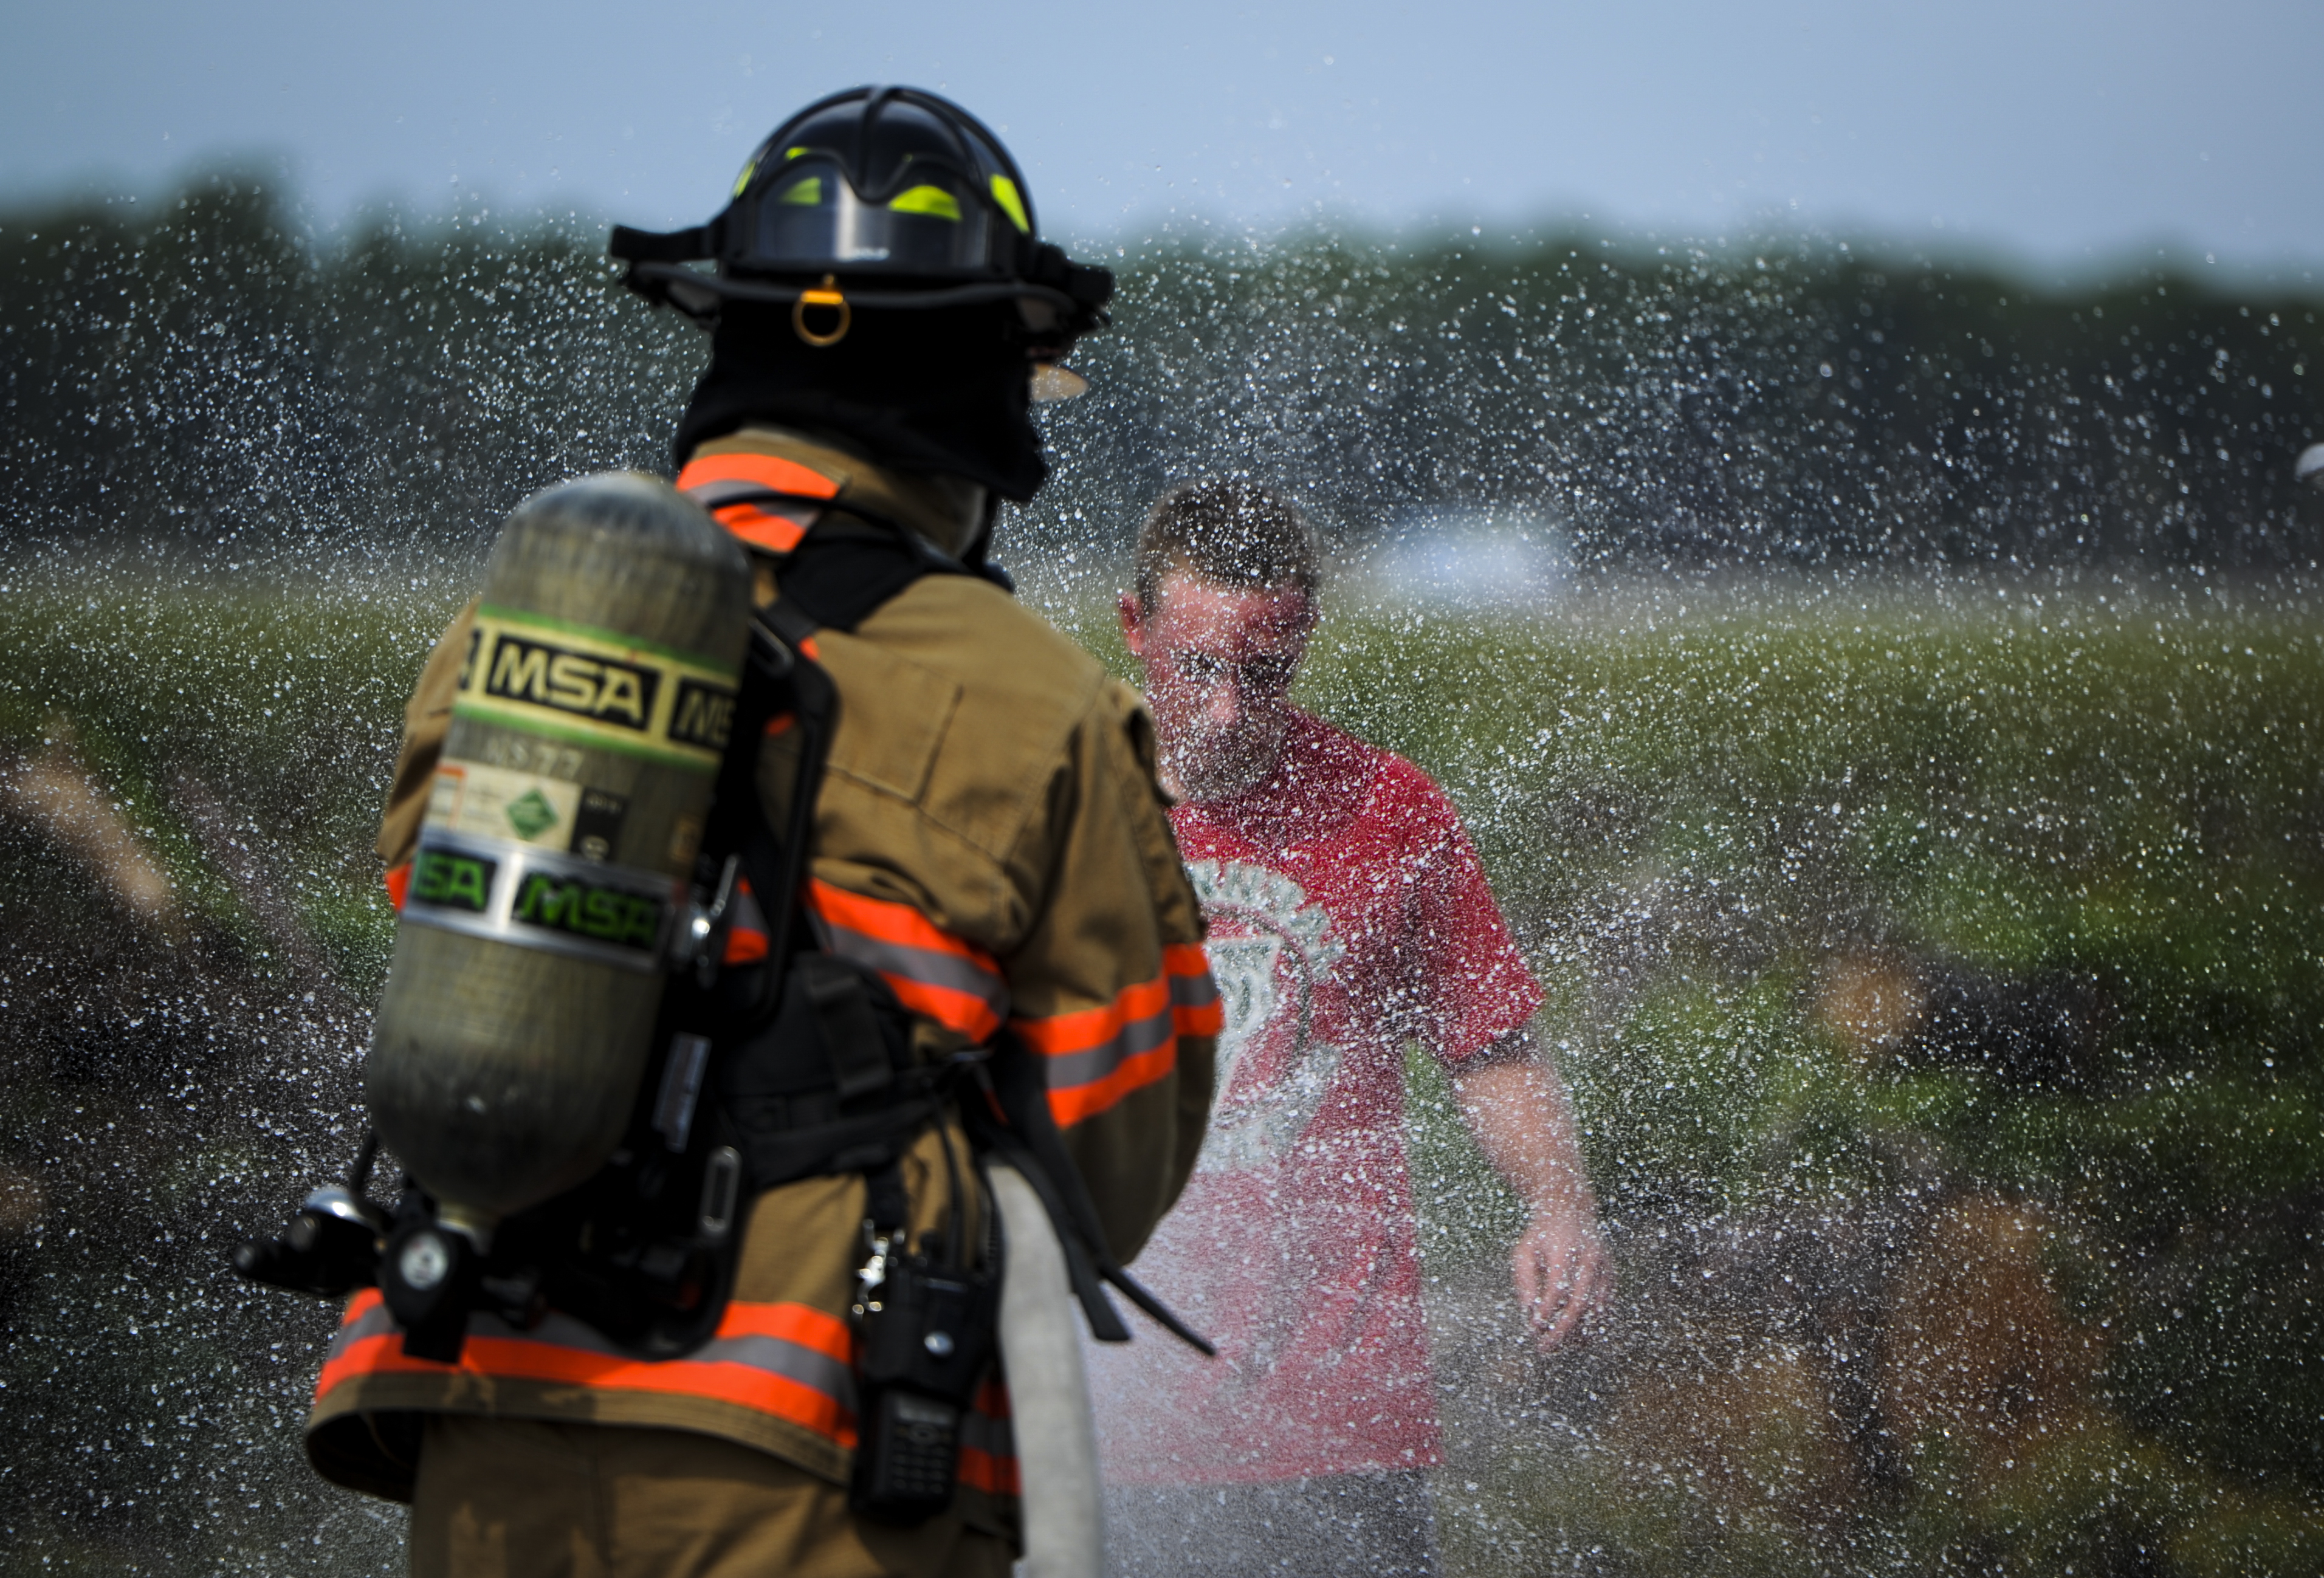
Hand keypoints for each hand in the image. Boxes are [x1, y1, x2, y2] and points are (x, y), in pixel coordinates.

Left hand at [1510, 1197, 1607, 1349]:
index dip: (1546, 1312)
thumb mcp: (1524, 1252)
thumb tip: (1530, 1315)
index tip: (1533, 1329)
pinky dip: (1590, 1325)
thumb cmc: (1541, 1237)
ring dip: (1577, 1333)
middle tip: (1545, 1349)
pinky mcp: (1612, 1274)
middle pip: (1579, 1303)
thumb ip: (1524, 1282)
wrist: (1570, 1211)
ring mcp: (1605, 1266)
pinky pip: (1604, 1306)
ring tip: (1558, 1347)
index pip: (1557, 1288)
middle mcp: (1589, 1258)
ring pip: (1596, 1309)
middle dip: (1562, 1331)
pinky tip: (1575, 1337)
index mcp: (1564, 1249)